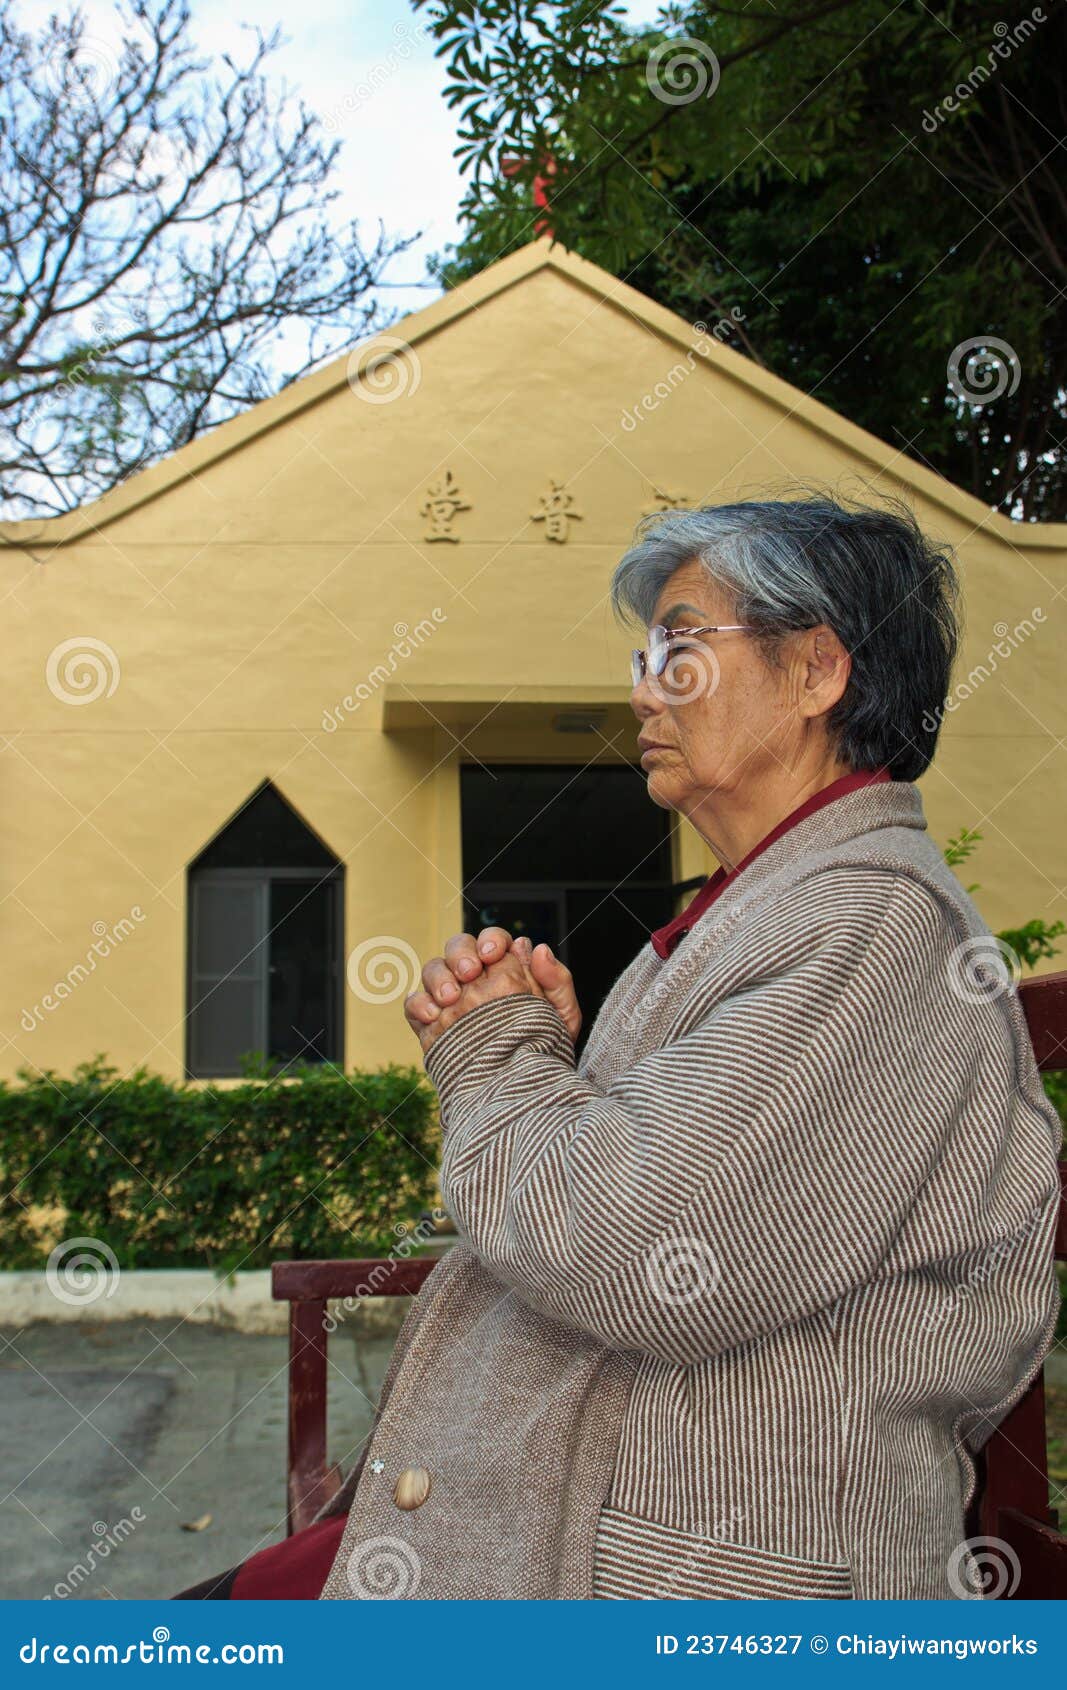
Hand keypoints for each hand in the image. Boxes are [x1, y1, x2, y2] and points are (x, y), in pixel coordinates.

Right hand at [404, 926, 581, 1054]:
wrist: (519, 1090)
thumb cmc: (543, 1050)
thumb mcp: (560, 1018)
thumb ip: (557, 982)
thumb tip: (538, 949)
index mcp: (505, 970)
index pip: (493, 941)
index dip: (491, 941)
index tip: (493, 955)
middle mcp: (474, 979)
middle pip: (458, 947)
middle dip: (460, 954)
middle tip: (469, 973)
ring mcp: (450, 999)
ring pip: (433, 970)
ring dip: (438, 977)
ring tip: (450, 998)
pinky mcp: (430, 1022)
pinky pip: (415, 1003)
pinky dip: (418, 1004)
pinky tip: (432, 1017)